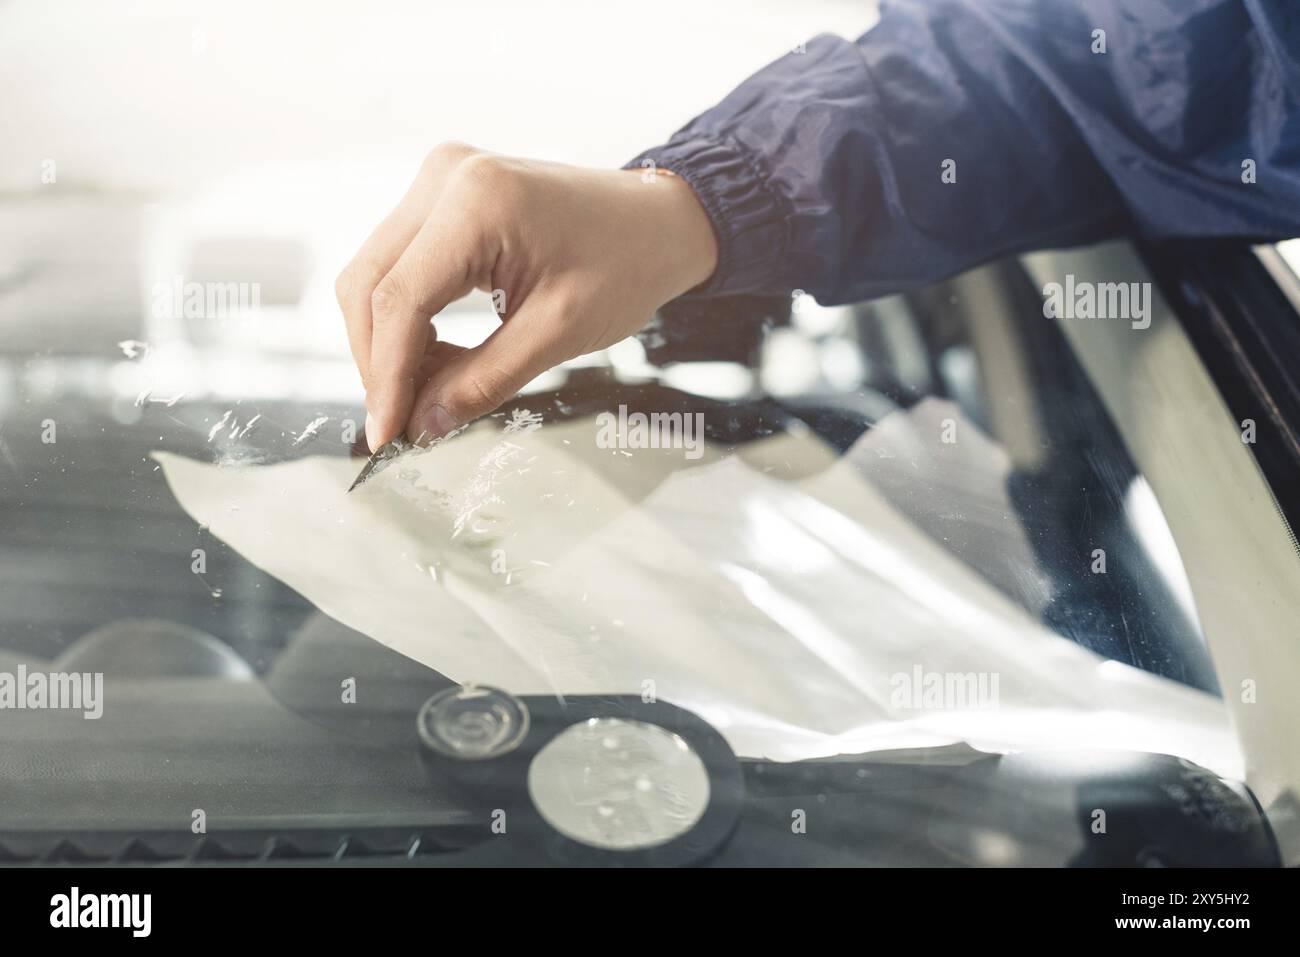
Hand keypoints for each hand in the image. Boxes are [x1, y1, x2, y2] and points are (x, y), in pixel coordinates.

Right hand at [335, 143, 718, 450]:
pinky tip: (438, 358)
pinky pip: (400, 263)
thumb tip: (421, 425)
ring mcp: (441, 179)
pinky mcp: (444, 195)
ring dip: (389, 341)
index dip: (385, 376)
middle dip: (378, 361)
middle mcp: (446, 177)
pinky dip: (408, 317)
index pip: (398, 299)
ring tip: (428, 392)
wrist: (659, 221)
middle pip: (368, 282)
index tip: (386, 433)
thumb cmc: (627, 264)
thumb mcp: (558, 334)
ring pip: (375, 274)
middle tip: (401, 422)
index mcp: (477, 202)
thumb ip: (483, 381)